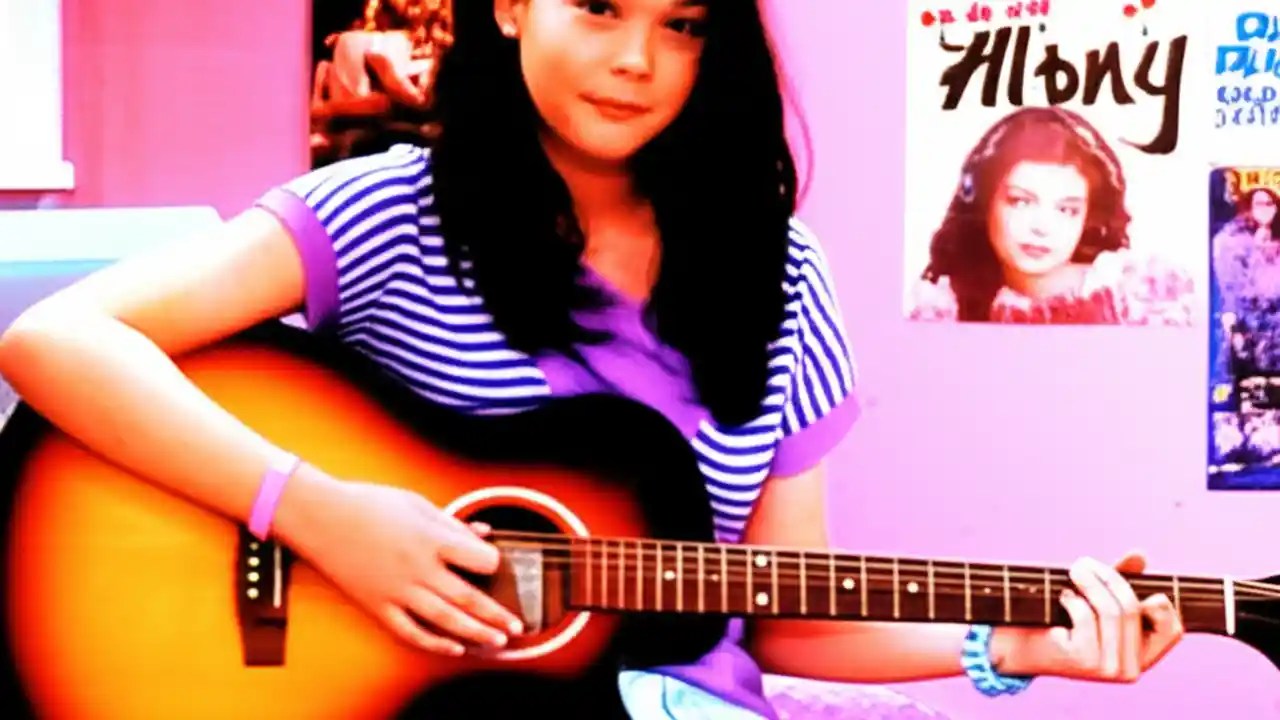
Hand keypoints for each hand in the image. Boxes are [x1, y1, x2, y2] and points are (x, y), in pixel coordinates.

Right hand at [274, 469, 523, 655]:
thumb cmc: (369, 504)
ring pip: (445, 620)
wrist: (320, 517)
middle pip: (469, 598)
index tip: (497, 566)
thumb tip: (482, 532)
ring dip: (476, 634)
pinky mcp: (378, 605)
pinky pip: (411, 631)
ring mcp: (398, 591)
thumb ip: (452, 522)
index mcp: (431, 539)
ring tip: (497, 642)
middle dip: (497, 614)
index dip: (494, 564)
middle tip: (517, 625)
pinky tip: (454, 648)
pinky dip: (435, 643)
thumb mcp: (417, 503)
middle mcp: (418, 569)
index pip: (480, 560)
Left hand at [994, 552, 1183, 681]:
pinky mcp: (1082, 661)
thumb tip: (1140, 555)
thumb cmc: (1060, 620)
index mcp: (1142, 658)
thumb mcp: (1095, 599)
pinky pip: (1087, 617)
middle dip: (1110, 577)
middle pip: (1134, 609)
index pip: (1172, 630)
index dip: (1159, 602)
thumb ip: (1120, 580)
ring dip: (1090, 581)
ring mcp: (1107, 668)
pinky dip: (1073, 599)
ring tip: (1074, 571)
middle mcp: (1130, 669)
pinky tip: (1062, 598)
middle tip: (1084, 563)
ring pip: (1113, 611)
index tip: (1132, 585)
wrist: (1018, 646)